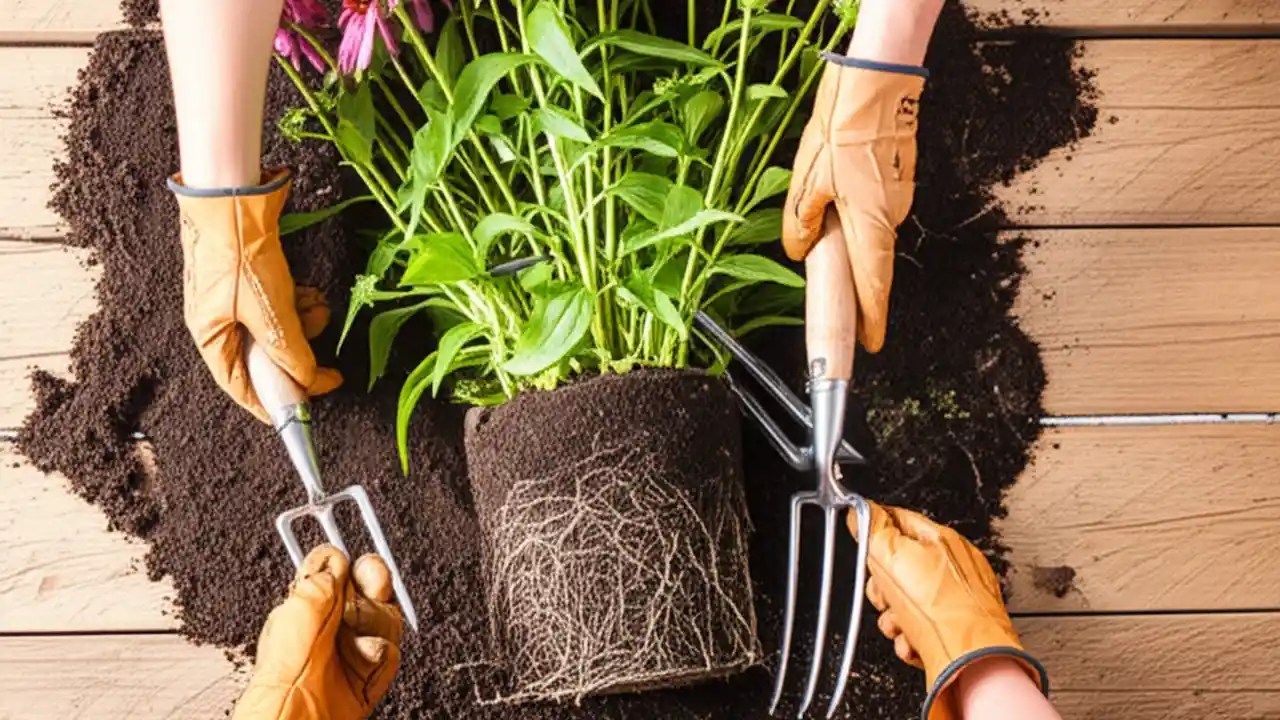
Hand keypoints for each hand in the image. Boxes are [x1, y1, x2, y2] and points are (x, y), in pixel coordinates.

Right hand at [171, 169, 341, 422]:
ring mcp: (235, 298)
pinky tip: (308, 291)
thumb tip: (307, 381)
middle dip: (296, 354)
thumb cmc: (237, 253)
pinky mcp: (253, 277)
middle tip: (322, 358)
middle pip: (264, 357)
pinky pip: (281, 302)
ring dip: (302, 322)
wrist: (232, 197)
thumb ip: (289, 351)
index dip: (270, 403)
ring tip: (314, 307)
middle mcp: (219, 321)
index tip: (299, 413)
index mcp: (210, 336)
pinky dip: (298, 301)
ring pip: (278, 328)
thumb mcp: (270, 311)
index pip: (239, 386)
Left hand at [233, 545, 403, 719]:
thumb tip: (333, 558)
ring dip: (378, 621)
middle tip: (373, 583)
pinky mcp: (370, 673)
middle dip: (374, 582)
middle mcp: (331, 626)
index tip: (350, 562)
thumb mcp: (296, 613)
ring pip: (385, 616)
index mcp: (307, 606)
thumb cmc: (284, 674)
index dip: (345, 563)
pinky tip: (367, 657)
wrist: (298, 718)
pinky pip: (392, 650)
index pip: (334, 571)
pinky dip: (383, 652)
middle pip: (366, 588)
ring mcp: (352, 649)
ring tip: (360, 634)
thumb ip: (319, 580)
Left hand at [783, 61, 923, 351]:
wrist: (878, 80)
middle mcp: (891, 217)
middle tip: (831, 278)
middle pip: (870, 261)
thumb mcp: (805, 182)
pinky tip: (839, 187)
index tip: (871, 343)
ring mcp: (898, 197)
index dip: (872, 320)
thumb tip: (798, 249)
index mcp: (870, 226)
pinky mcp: (898, 178)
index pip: (874, 288)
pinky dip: (857, 209)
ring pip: (870, 231)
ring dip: (849, 232)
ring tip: (824, 208)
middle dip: (852, 273)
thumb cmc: (844, 127)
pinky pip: (874, 207)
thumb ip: (800, 224)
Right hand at [857, 502, 1047, 719]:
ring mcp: (955, 602)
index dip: (875, 535)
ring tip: (902, 624)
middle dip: (882, 588)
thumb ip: (873, 528)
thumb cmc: (941, 607)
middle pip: (897, 569)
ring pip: (903, 604)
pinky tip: (914, 641)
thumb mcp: (892, 556)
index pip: (899, 522)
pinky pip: (917, 631)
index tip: (864, 546)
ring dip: (893, 618)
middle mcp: (952, 569)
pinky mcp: (954, 633)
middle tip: (886, 596)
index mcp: (941, 541)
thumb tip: (859, 509)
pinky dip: (909, 639)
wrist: (968, 658)